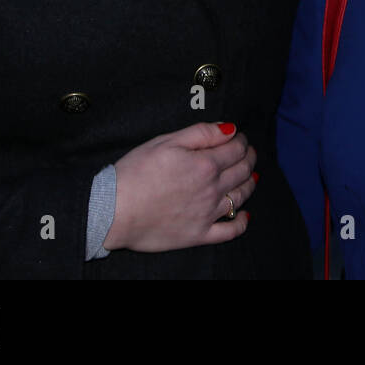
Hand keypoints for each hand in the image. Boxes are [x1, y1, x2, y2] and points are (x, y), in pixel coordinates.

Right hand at [106, 122, 257, 252]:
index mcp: (205, 164)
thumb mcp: (166, 142)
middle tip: (249, 153)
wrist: (113, 210)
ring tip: (251, 176)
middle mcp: (212, 189)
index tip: (241, 137)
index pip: (236, 149)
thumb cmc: (135, 173)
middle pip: (242, 171)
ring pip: (240, 197)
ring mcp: (207, 214)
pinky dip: (241, 222)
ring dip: (249, 184)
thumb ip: (201, 133)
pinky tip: (245, 214)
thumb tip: (229, 129)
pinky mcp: (198, 235)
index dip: (242, 140)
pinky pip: (229, 231)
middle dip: (249, 158)